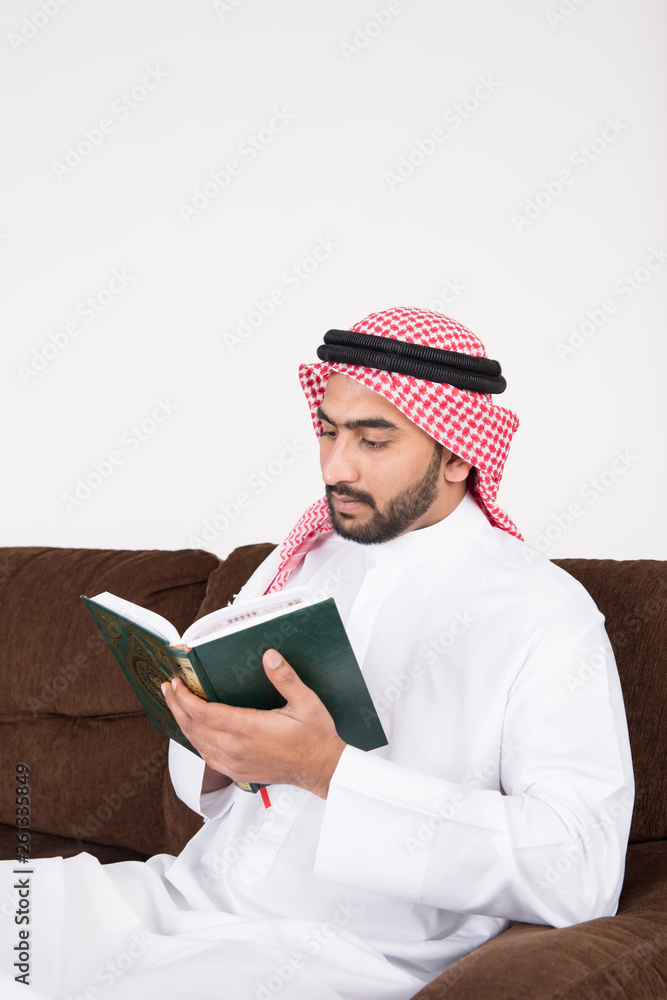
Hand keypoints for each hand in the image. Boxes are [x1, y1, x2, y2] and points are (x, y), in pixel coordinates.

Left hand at [162, 649, 345, 798]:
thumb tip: (270, 656)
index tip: (176, 683)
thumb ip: (286, 678)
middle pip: (194, 727)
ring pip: (197, 743)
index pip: (205, 713)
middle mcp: (237, 748)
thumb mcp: (306, 702)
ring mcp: (235, 763)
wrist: (321, 769)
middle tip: (167, 688)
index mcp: (250, 729)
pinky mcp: (237, 772)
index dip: (185, 698)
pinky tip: (194, 730)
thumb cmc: (315, 737)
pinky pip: (206, 756)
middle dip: (176, 706)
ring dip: (183, 723)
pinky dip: (194, 741)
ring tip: (175, 705)